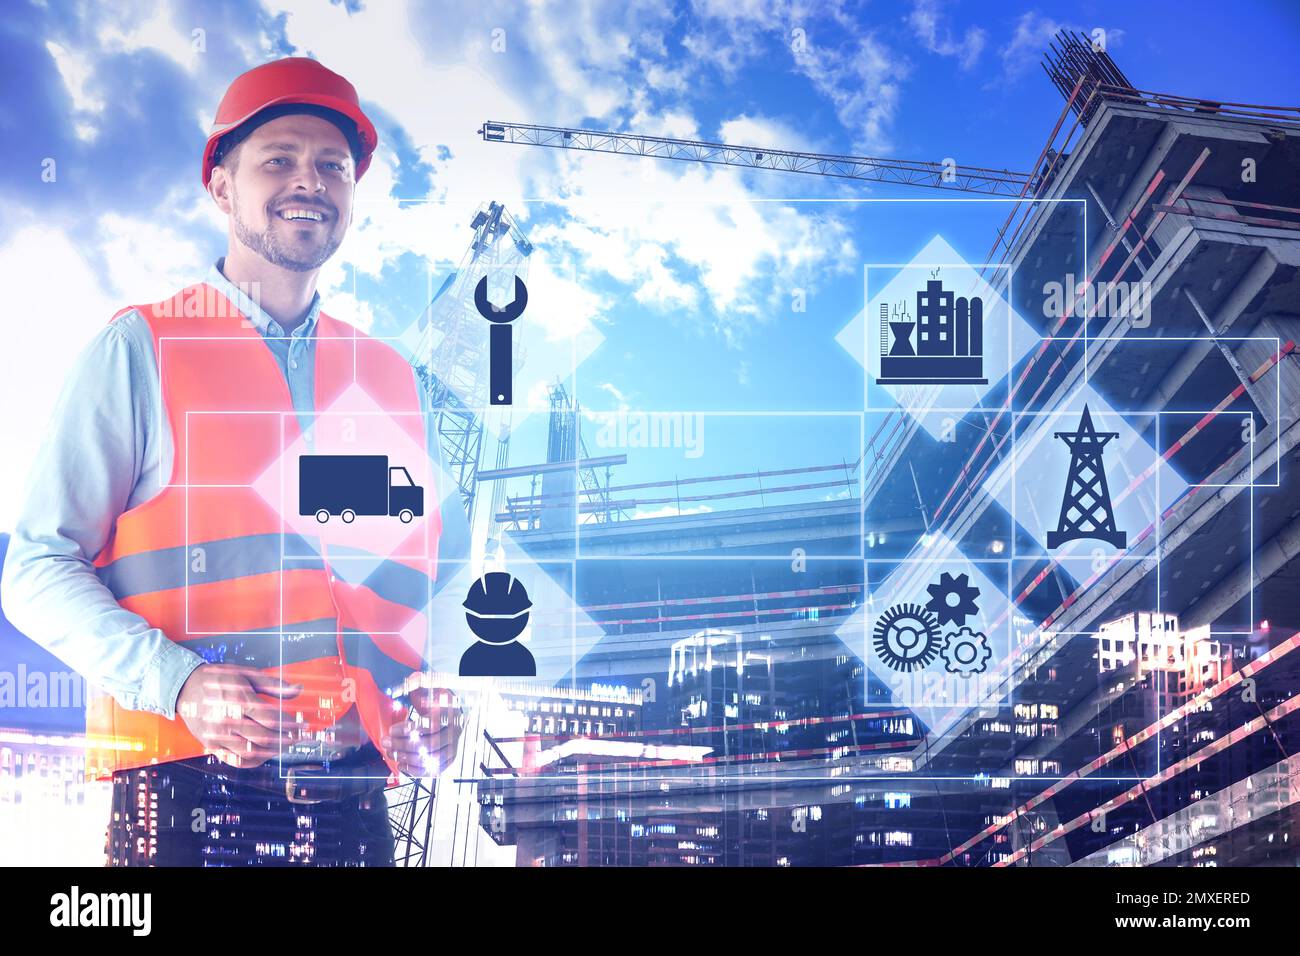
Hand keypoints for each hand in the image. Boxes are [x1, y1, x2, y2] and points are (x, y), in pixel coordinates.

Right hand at [175, 663, 301, 768]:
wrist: (184, 686)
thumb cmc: (219, 678)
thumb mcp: (247, 675)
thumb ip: (274, 685)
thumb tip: (299, 690)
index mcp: (239, 700)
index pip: (272, 718)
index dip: (290, 725)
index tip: (302, 726)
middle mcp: (228, 719)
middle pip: (264, 737)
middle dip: (286, 739)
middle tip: (298, 738)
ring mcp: (218, 734)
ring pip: (252, 751)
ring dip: (273, 752)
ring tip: (284, 746)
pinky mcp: (210, 744)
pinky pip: (235, 759)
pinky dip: (253, 761)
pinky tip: (265, 755)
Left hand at [381, 687, 460, 777]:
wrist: (452, 711)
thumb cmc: (436, 699)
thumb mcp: (428, 688)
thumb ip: (417, 684)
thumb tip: (404, 684)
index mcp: (450, 713)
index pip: (430, 725)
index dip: (409, 730)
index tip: (392, 730)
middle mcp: (455, 731)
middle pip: (429, 743)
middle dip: (403, 745)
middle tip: (385, 742)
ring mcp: (453, 746)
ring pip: (431, 758)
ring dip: (408, 758)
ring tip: (391, 753)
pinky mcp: (449, 758)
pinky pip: (433, 769)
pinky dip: (417, 770)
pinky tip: (402, 764)